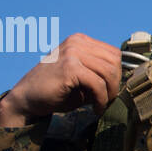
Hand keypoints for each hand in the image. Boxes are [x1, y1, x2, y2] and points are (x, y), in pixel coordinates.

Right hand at [0, 33, 121, 127]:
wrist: (27, 98)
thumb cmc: (56, 91)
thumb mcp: (82, 77)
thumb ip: (99, 74)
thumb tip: (124, 80)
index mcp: (80, 41)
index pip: (114, 54)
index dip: (117, 74)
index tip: (111, 92)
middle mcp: (77, 42)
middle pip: (115, 62)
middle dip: (115, 85)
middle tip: (107, 101)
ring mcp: (73, 52)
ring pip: (109, 73)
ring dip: (109, 94)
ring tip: (101, 106)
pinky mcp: (69, 67)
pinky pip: (98, 84)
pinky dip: (101, 99)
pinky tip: (96, 109)